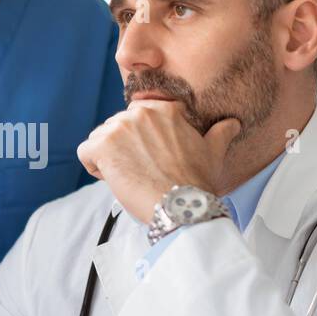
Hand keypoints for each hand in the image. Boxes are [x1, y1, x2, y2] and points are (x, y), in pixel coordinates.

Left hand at [77, 100, 241, 223]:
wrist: (181, 206)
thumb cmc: (196, 182)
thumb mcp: (213, 152)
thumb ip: (220, 133)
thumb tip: (232, 124)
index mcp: (163, 109)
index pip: (137, 117)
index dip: (139, 139)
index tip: (150, 158)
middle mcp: (139, 113)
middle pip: (115, 127)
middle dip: (122, 149)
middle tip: (141, 171)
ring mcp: (119, 128)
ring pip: (99, 139)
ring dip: (108, 159)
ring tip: (130, 177)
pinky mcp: (102, 146)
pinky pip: (85, 152)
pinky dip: (94, 167)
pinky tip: (113, 179)